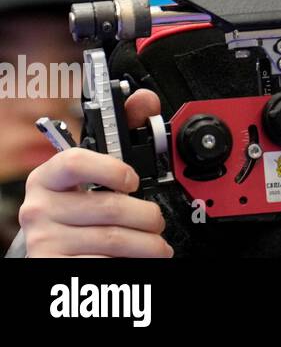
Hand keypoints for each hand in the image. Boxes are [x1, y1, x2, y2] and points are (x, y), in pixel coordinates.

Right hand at [18, 89, 172, 256]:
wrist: (56, 253)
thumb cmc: (79, 209)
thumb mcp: (95, 172)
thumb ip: (122, 134)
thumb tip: (144, 100)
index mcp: (48, 178)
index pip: (75, 162)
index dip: (111, 169)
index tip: (133, 180)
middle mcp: (39, 208)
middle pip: (110, 206)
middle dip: (148, 216)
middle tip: (156, 221)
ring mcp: (43, 239)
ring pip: (113, 238)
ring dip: (148, 243)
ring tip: (156, 244)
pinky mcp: (52, 265)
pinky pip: (103, 262)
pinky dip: (127, 261)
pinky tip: (133, 258)